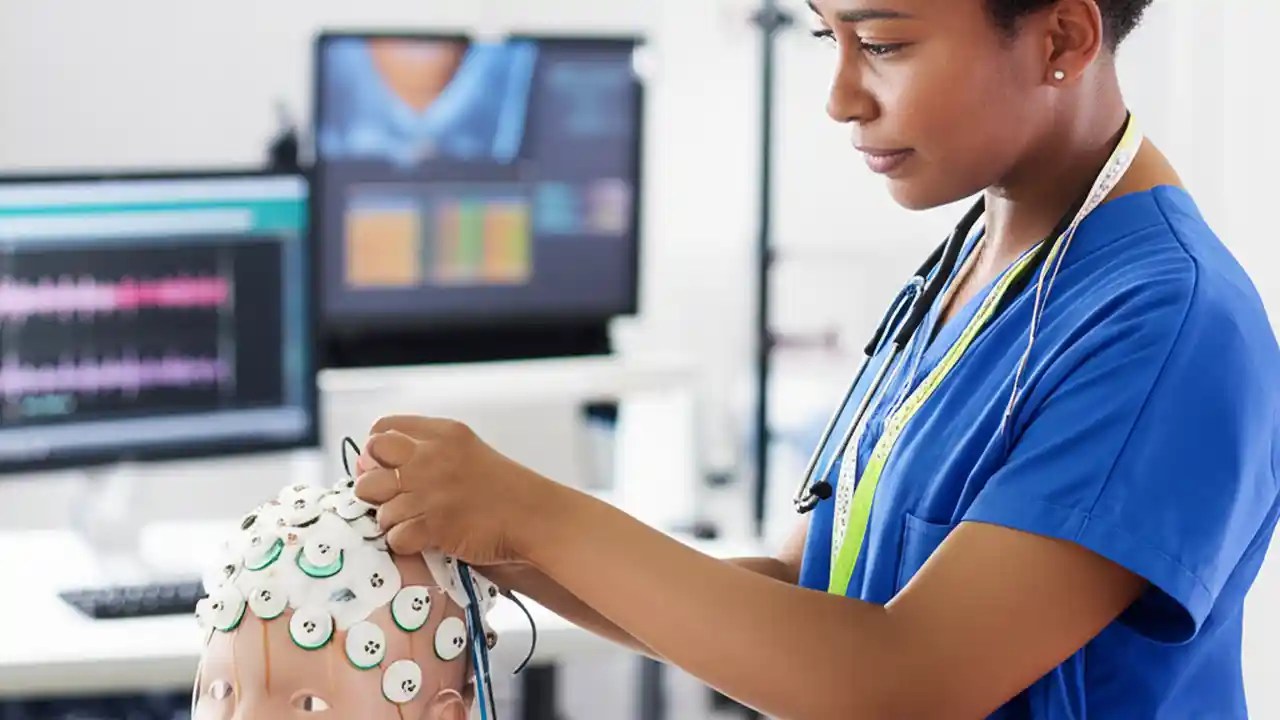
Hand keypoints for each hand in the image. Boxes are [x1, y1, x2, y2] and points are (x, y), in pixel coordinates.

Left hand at [353, 416, 554, 565]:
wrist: (533, 516)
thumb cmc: (502, 487)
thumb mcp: (465, 450)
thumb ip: (424, 448)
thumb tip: (371, 460)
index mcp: (441, 434)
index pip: (383, 430)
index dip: (378, 451)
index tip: (388, 467)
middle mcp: (431, 457)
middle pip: (373, 460)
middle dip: (374, 481)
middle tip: (394, 497)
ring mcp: (431, 492)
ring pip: (379, 504)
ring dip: (391, 518)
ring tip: (413, 522)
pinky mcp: (434, 525)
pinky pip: (395, 535)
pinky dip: (405, 542)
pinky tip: (424, 538)